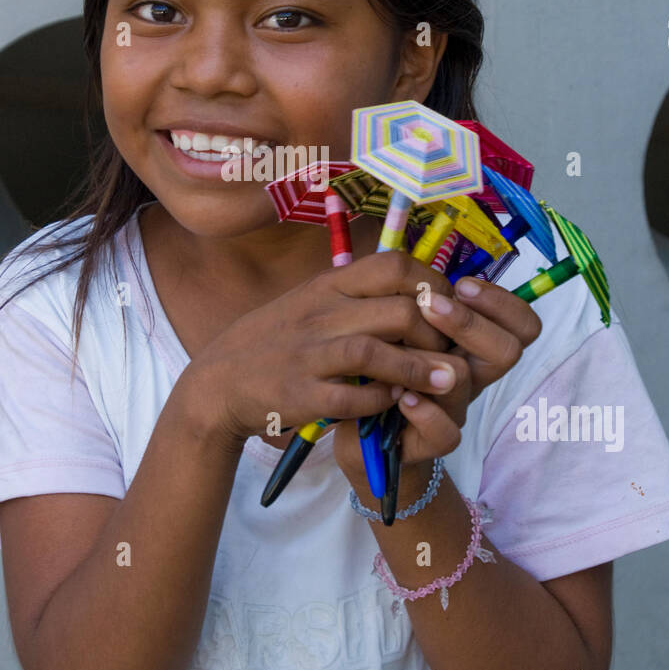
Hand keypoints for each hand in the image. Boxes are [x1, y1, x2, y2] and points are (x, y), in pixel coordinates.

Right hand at [177, 251, 464, 451]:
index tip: (448, 305)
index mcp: (327, 285)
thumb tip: (417, 285)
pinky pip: (353, 397)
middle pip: (398, 311)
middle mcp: (320, 314)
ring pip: (376, 353)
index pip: (393, 267)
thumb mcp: (312, 300)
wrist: (218, 383)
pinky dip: (381, 400)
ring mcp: (309, 355)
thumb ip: (358, 293)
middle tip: (450, 349)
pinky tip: (396, 402)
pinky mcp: (302, 395)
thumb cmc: (275, 340)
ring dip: (418, 369)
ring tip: (445, 380)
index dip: (432, 284)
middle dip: (436, 332)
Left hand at [332, 275, 541, 486]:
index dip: (503, 303)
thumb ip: (419, 300)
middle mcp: (471, 376)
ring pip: (469, 385)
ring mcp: (453, 410)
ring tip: (402, 344)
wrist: (361, 426)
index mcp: (471, 344)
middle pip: (508, 351)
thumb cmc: (383, 365)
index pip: (522, 324)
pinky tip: (401, 396)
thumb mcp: (403, 325)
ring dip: (438, 360)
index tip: (462, 284)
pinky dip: (425, 412)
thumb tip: (419, 265)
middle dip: (471, 322)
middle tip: (430, 305)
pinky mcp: (428, 443)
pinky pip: (446, 434)